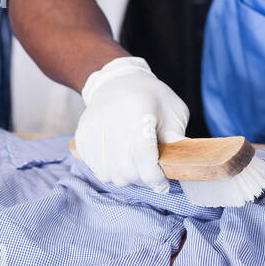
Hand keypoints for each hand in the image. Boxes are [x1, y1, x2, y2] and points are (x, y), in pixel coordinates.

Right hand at [73, 56, 188, 192]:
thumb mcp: (173, 111)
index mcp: (138, 109)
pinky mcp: (81, 137)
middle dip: (142, 179)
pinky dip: (111, 171)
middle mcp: (111, 117)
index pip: (142, 153)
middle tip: (150, 171)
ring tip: (134, 162)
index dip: (154, 176)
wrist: (117, 81)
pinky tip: (119, 157)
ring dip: (126, 177)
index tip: (162, 184)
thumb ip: (177, 140)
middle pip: (126, 169)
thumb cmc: (151, 98)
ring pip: (110, 175)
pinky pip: (96, 170)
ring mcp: (93, 128)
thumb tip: (182, 167)